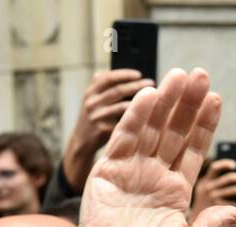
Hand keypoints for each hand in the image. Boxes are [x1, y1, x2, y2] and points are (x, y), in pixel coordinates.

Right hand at [62, 69, 155, 187]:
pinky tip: (147, 116)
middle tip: (152, 83)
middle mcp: (92, 103)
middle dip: (136, 86)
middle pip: (117, 91)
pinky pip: (123, 122)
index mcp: (90, 92)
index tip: (139, 74)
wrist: (82, 143)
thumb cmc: (94, 118)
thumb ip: (102, 87)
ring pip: (122, 107)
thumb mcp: (92, 100)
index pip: (108, 78)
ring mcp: (97, 117)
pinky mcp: (102, 131)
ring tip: (154, 100)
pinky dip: (136, 118)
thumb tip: (118, 73)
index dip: (124, 74)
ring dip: (139, 102)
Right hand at [73, 68, 235, 226]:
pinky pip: (124, 139)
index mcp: (175, 195)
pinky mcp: (108, 173)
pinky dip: (136, 116)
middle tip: (200, 74)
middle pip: (175, 133)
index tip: (216, 99)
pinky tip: (151, 94)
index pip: (193, 151)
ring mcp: (131, 174)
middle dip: (187, 104)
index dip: (205, 125)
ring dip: (165, 101)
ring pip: (152, 129)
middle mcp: (154, 179)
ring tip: (180, 75)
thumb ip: (213, 224)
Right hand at [189, 158, 235, 223]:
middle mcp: (207, 188)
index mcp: (204, 183)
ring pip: (235, 190)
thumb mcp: (205, 195)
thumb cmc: (204, 211)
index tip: (235, 165)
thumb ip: (217, 186)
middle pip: (230, 178)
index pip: (215, 168)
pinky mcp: (219, 208)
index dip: (226, 164)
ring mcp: (213, 198)